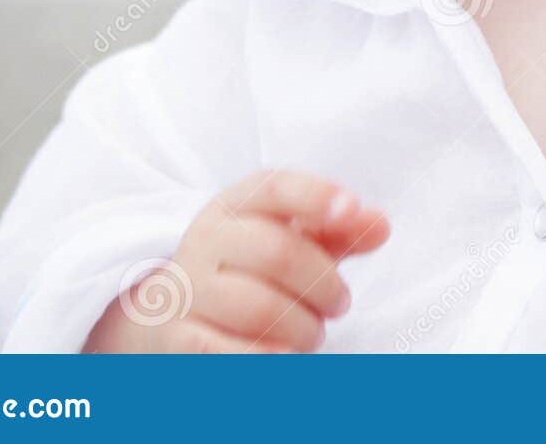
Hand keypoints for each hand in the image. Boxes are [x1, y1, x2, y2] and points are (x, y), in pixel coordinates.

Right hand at [82, 170, 389, 352]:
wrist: (165, 311)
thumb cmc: (247, 269)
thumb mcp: (286, 238)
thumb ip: (335, 230)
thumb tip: (380, 225)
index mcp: (237, 205)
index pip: (276, 187)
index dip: (316, 195)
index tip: (351, 208)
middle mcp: (207, 240)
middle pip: (278, 251)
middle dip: (324, 283)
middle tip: (340, 303)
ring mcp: (188, 289)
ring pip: (258, 306)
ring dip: (303, 326)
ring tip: (313, 334)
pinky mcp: (175, 338)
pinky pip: (223, 351)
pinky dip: (264, 358)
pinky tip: (286, 357)